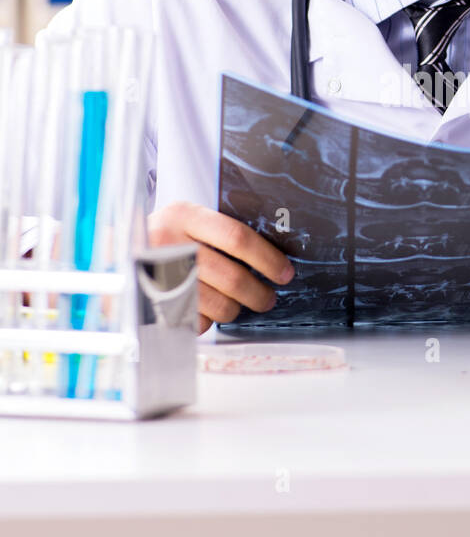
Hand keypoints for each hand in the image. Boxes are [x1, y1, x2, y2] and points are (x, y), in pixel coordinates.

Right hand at [147, 201, 293, 334]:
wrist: (119, 250)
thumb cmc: (165, 235)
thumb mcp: (186, 220)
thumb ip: (218, 231)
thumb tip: (271, 255)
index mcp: (183, 216)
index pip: (237, 238)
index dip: (267, 259)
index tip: (284, 272)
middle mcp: (169, 244)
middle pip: (231, 277)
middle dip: (258, 293)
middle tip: (268, 298)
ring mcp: (160, 276)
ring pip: (218, 304)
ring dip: (236, 309)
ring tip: (239, 305)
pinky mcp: (154, 304)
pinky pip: (196, 321)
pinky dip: (207, 320)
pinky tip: (206, 309)